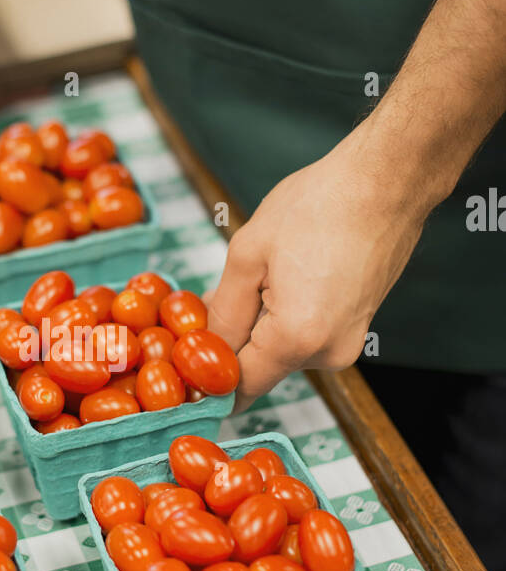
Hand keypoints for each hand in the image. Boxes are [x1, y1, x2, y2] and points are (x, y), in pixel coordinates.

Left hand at [207, 119, 431, 411]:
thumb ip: (223, 312)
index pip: (239, 387)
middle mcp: (328, 353)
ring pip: (282, 351)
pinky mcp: (356, 329)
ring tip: (259, 274)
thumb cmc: (320, 205)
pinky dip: (285, 317)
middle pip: (261, 368)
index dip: (206, 379)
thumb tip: (204, 348)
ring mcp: (347, 344)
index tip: (183, 363)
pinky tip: (284, 276)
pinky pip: (305, 336)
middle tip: (208, 299)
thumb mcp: (248, 254)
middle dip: (231, 341)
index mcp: (296, 338)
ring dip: (258, 325)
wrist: (387, 182)